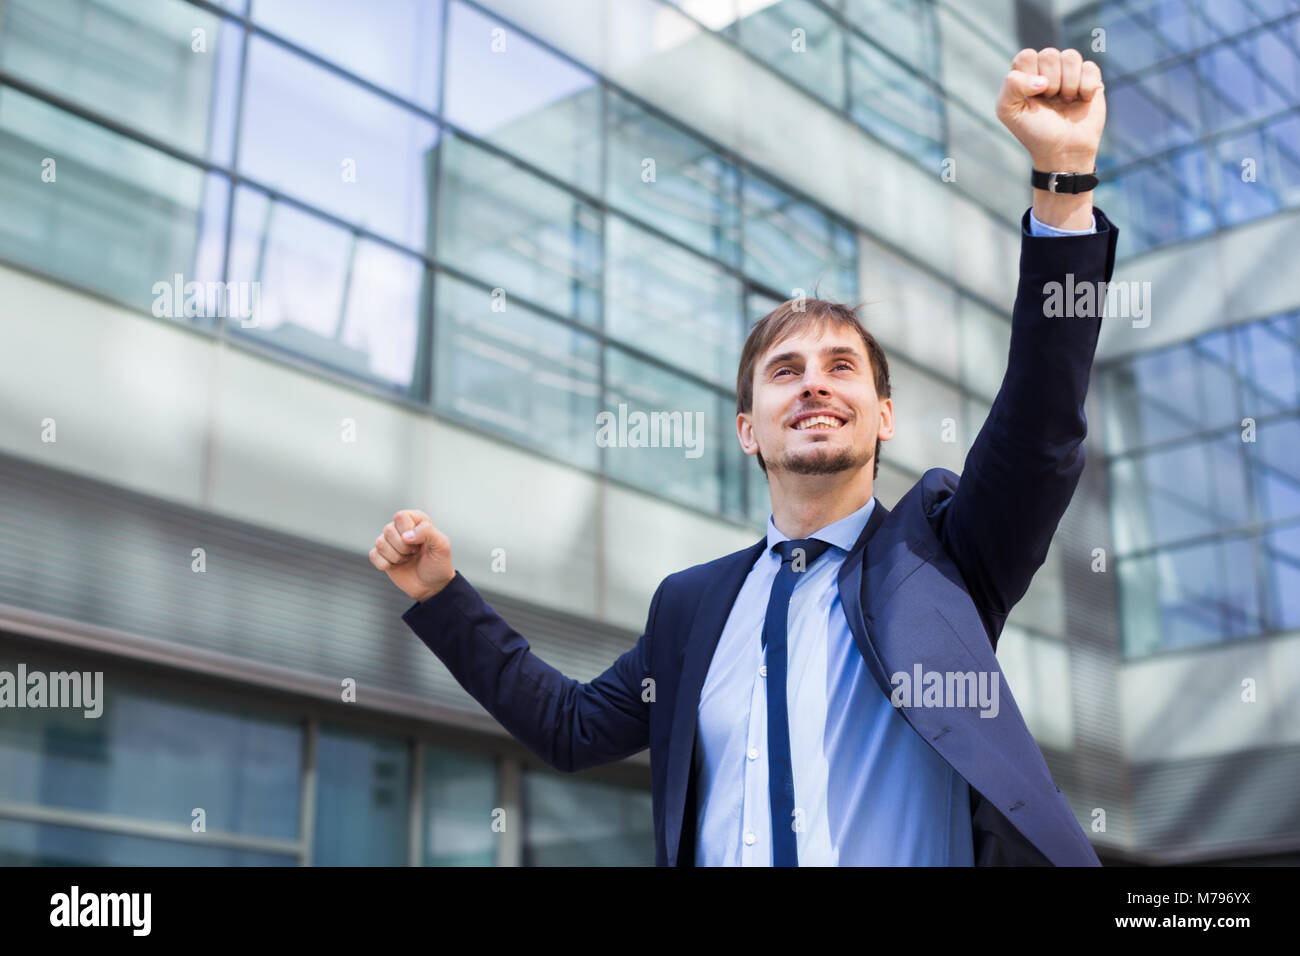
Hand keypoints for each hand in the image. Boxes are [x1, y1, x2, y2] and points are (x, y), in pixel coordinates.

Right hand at [369, 509, 454, 602]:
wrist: (432, 586)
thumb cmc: (438, 564)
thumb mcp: (442, 545)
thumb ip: (428, 532)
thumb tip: (406, 536)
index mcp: (416, 520)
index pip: (400, 517)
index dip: (408, 531)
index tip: (419, 544)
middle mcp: (400, 528)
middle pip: (388, 530)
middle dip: (403, 547)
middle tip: (414, 553)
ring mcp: (389, 542)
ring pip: (380, 543)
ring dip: (396, 557)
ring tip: (407, 559)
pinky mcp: (381, 556)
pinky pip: (373, 555)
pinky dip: (385, 564)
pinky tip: (396, 565)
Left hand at [996, 47, 1104, 172]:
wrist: (1063, 151)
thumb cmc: (1034, 132)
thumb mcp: (1009, 111)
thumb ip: (1011, 86)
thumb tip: (1042, 80)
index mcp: (1025, 74)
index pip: (1026, 56)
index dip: (1030, 76)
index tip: (1032, 97)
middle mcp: (1047, 70)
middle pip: (1049, 54)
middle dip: (1050, 82)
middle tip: (1049, 101)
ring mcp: (1069, 73)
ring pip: (1071, 56)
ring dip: (1068, 84)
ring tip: (1065, 101)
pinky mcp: (1090, 78)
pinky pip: (1090, 67)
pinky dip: (1085, 87)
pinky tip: (1081, 100)